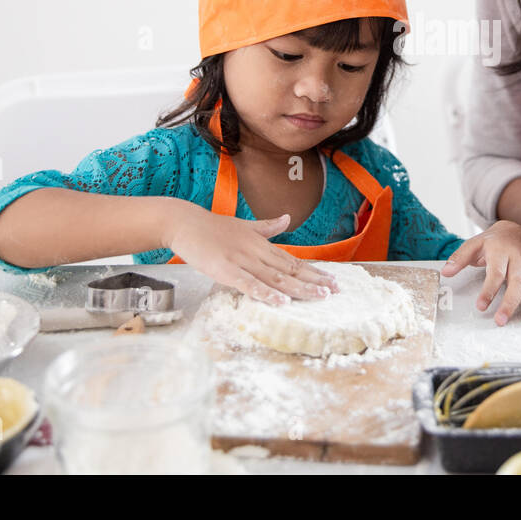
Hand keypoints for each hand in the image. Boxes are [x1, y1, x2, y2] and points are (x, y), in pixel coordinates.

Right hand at [161, 200, 338, 301]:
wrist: (185, 222)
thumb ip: (267, 226)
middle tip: (335, 291)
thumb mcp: (244, 226)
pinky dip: (266, 293)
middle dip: (314, 281)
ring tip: (319, 295)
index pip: (293, 261)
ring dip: (298, 288)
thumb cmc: (212, 227)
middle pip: (290, 270)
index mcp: (262, 245)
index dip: (314, 271)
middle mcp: (257, 253)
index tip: (332, 280)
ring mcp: (242, 261)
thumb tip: (287, 218)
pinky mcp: (226, 270)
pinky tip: (281, 301)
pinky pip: (249, 285)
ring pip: (276, 278)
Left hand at [441, 220, 520, 325]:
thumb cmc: (492, 242)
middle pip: (517, 283)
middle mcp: (519, 259)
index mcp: (501, 252)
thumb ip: (459, 258)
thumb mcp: (473, 245)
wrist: (514, 230)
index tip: (481, 306)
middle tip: (501, 321)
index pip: (496, 274)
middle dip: (510, 303)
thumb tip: (445, 272)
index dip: (489, 291)